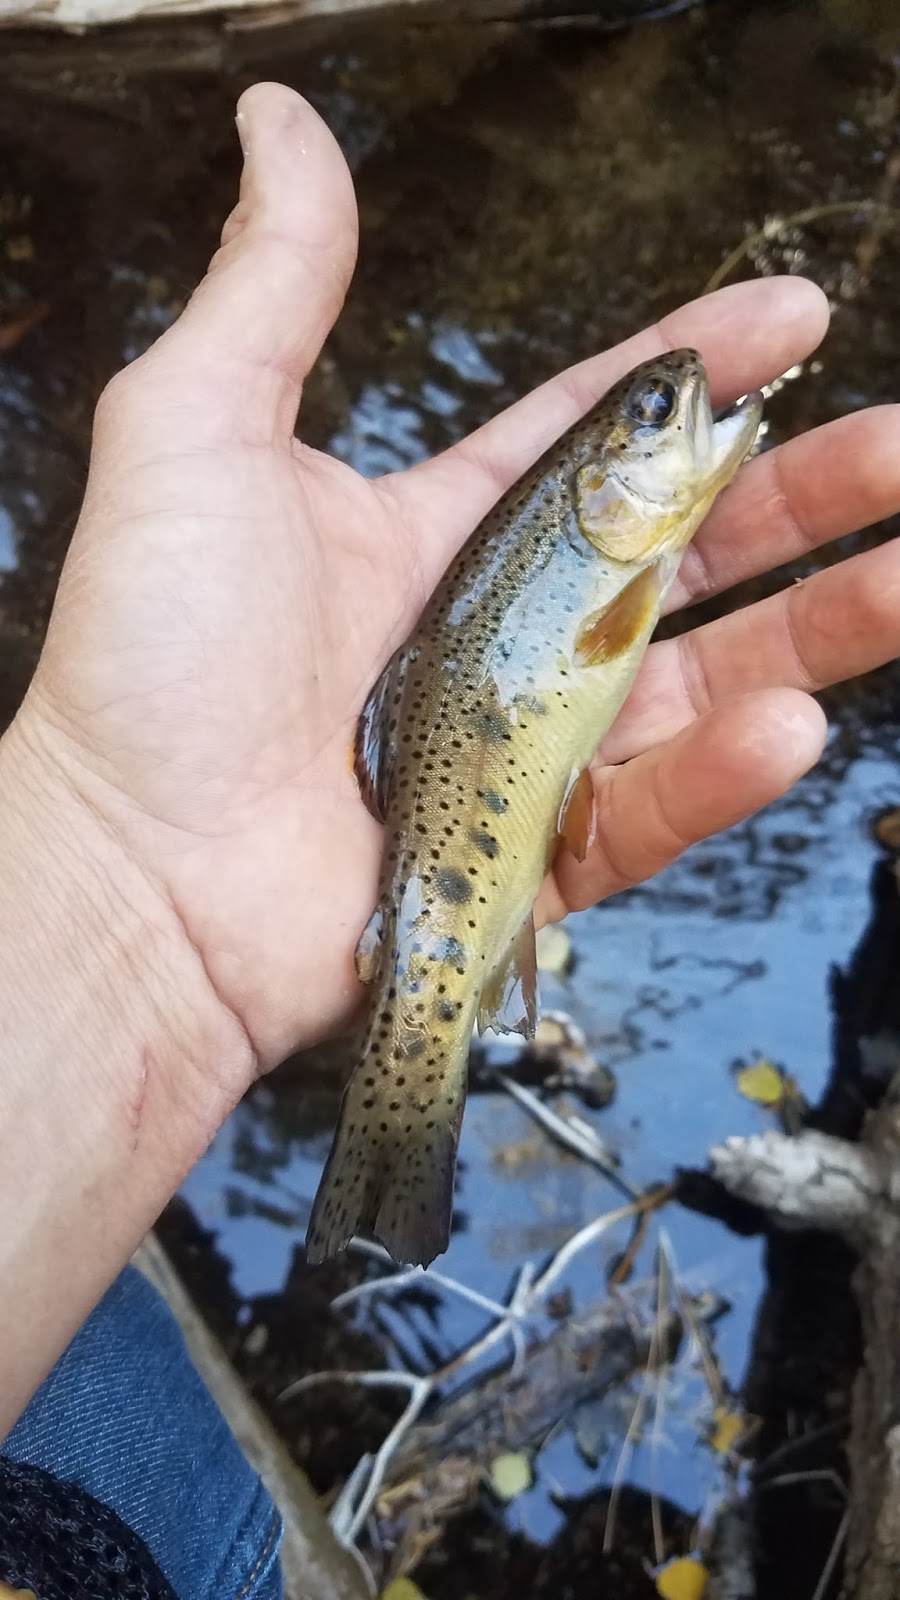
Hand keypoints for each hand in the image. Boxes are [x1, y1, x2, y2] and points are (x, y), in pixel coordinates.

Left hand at [18, 82, 899, 1075]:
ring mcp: (524, 748)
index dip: (694, 368)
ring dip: (818, 627)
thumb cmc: (152, 660)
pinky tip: (791, 725)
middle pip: (684, 552)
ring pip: (704, 681)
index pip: (591, 433)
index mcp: (435, 532)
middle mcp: (496, 635)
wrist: (132, 874)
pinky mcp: (534, 855)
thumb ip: (272, 287)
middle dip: (802, 492)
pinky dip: (722, 774)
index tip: (798, 312)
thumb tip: (280, 122)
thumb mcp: (195, 431)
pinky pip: (652, 810)